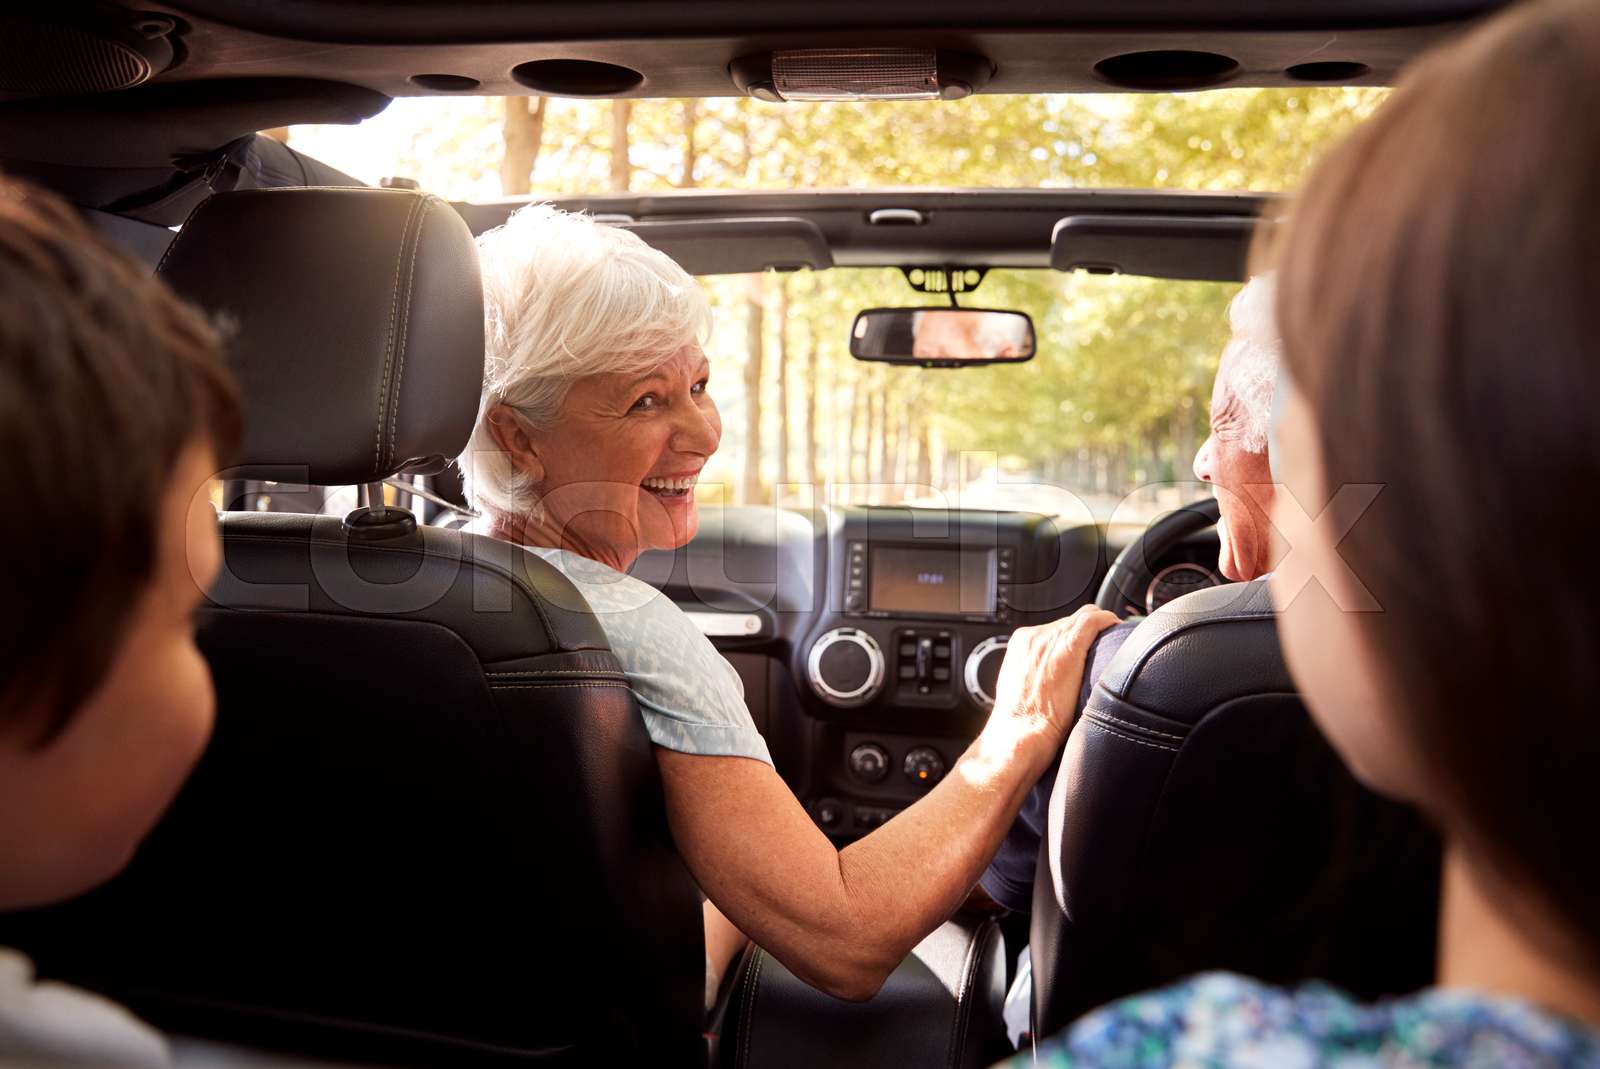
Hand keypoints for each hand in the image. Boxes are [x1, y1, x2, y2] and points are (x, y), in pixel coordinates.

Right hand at [985, 605, 1120, 751]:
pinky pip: (1095, 620)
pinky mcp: (1069, 647)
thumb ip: (1034, 673)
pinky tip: (1118, 629)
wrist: (1021, 733)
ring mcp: (1052, 639)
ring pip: (1085, 616)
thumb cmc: (1022, 722)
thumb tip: (1051, 677)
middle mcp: (1035, 635)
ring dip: (1100, 627)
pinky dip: (1109, 621)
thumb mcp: (1020, 689)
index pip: (1055, 627)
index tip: (1087, 647)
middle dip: (1088, 633)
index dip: (1074, 635)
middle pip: (1071, 621)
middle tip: (1104, 649)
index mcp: (1021, 643)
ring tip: (1114, 641)